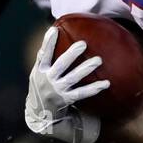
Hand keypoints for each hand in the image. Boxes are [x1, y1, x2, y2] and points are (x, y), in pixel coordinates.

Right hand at [24, 26, 108, 142]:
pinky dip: (94, 88)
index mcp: (40, 71)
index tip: (54, 30)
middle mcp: (48, 80)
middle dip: (71, 54)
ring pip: (73, 78)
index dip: (48, 43)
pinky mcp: (66, 99)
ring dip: (85, 69)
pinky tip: (105, 83)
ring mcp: (57, 90)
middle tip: (83, 43)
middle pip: (60, 65)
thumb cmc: (42, 86)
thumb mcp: (38, 73)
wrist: (40, 112)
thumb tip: (54, 35)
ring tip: (98, 60)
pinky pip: (82, 93)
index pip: (43, 54)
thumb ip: (45, 59)